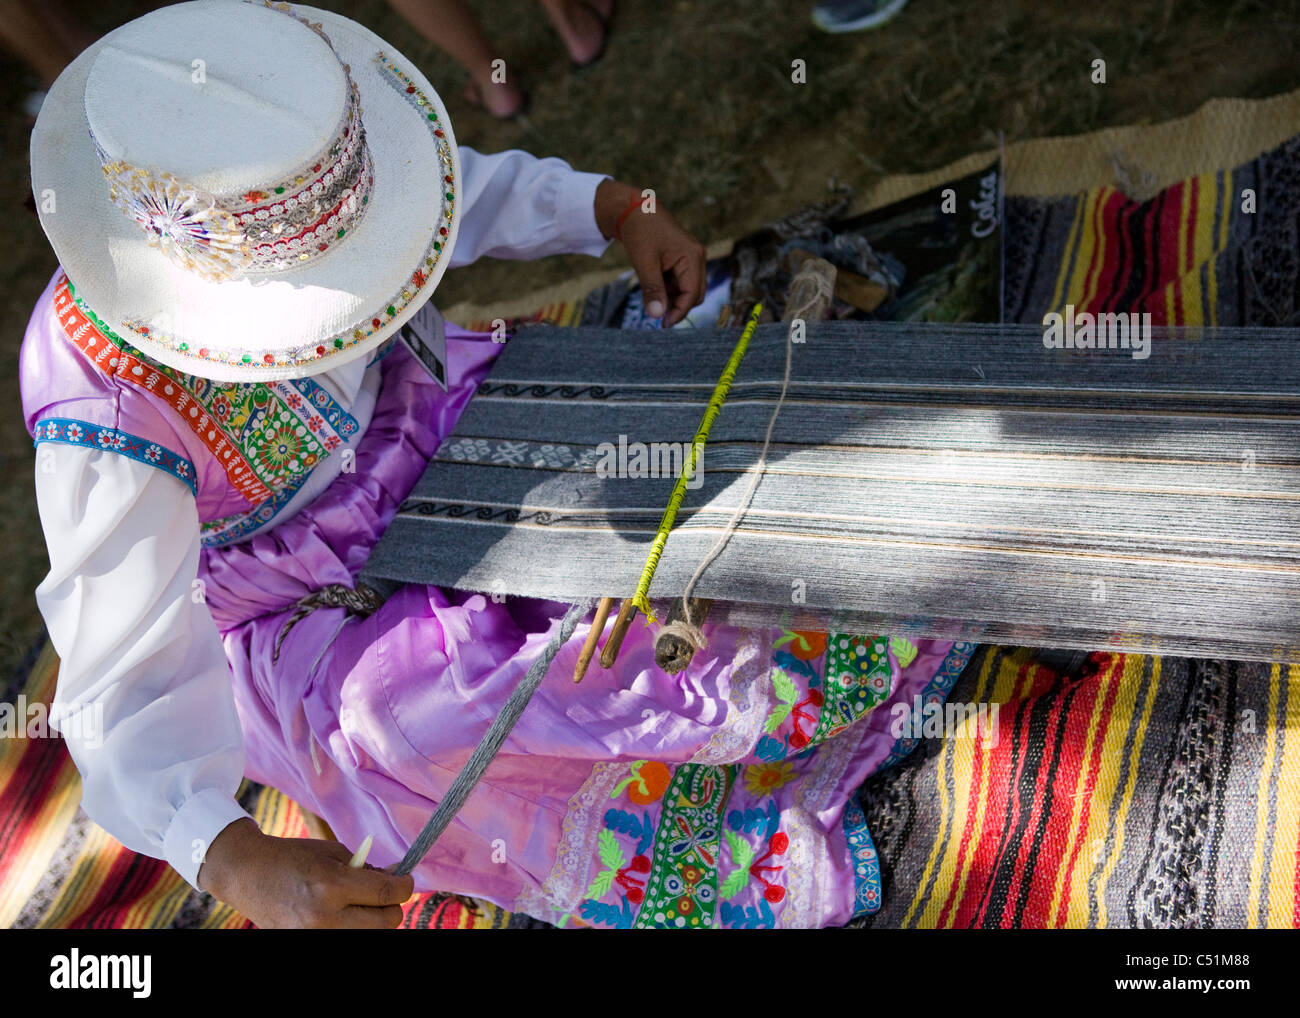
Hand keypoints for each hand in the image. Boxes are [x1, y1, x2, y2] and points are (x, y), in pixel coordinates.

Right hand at [198, 818, 412, 928]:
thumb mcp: (333, 853)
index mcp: (333, 885)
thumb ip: (366, 869)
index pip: (387, 894)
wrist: (248, 874)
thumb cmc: (293, 857)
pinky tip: (345, 913)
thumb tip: (395, 880)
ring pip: (368, 934)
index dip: (405, 886)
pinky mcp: (304, 942)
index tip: (405, 880)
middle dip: (392, 906)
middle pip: (386, 922)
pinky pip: (346, 936)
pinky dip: (353, 926)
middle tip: (386, 893)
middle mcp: (325, 916)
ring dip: (374, 919)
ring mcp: (314, 935)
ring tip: (362, 902)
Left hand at [595, 179, 707, 326]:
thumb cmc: (640, 231)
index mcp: (692, 257)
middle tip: (657, 316)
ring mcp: (691, 258)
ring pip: (688, 289)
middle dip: (678, 307)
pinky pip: (681, 281)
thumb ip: (653, 290)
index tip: (663, 325)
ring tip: (652, 298)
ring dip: (672, 298)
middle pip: (695, 294)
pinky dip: (669, 289)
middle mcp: (697, 257)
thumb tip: (657, 316)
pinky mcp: (682, 259)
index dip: (679, 312)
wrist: (633, 209)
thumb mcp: (644, 263)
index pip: (692, 294)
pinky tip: (654, 287)